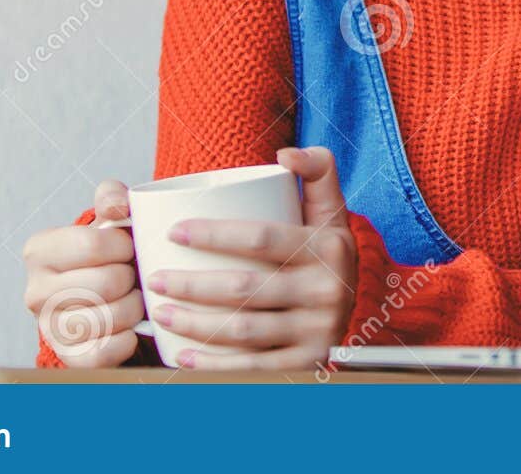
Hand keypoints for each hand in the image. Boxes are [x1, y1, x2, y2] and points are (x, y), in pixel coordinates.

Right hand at [22, 179, 144, 367]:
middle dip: (132, 278)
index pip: (93, 243)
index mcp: (39, 250)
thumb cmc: (109, 254)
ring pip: (110, 318)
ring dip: (135, 308)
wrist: (104, 298)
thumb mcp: (108, 221)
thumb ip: (112, 199)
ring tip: (134, 298)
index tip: (129, 246)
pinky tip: (131, 329)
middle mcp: (35, 291)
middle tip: (133, 275)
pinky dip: (126, 341)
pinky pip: (103, 353)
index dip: (123, 245)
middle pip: (108, 282)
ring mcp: (47, 328)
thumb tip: (119, 205)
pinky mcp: (66, 357)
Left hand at [146, 147, 357, 369]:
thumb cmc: (329, 253)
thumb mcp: (333, 210)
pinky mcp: (306, 363)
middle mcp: (324, 290)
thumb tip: (284, 153)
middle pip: (244, 289)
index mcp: (326, 247)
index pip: (261, 238)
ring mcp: (315, 331)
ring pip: (244, 330)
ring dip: (193, 324)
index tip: (174, 231)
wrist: (365, 308)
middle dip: (191, 285)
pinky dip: (213, 365)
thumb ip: (318, 169)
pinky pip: (253, 366)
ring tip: (160, 312)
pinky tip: (181, 355)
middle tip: (155, 279)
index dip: (213, 234)